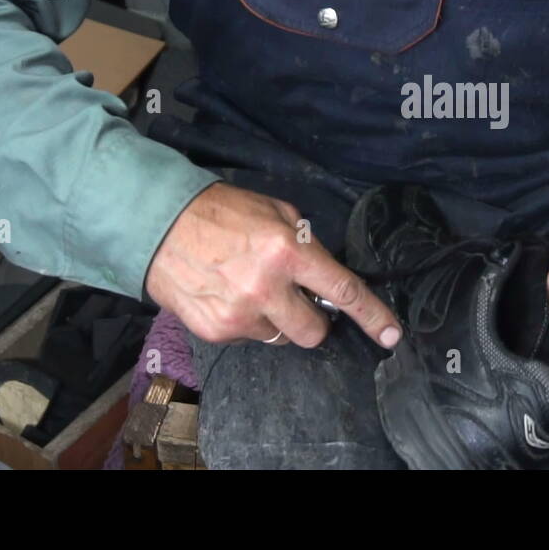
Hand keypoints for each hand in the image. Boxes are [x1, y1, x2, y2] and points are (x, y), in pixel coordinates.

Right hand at [146, 183, 401, 347]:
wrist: (156, 224)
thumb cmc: (220, 211)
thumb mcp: (275, 211)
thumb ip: (305, 242)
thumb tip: (323, 272)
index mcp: (289, 250)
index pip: (342, 291)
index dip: (372, 316)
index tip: (392, 335)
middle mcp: (268, 288)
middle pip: (313, 332)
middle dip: (312, 320)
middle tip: (295, 299)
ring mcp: (240, 315)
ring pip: (280, 338)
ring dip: (276, 320)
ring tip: (249, 289)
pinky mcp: (216, 331)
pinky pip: (248, 338)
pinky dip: (245, 322)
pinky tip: (227, 294)